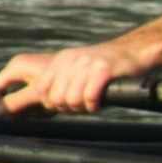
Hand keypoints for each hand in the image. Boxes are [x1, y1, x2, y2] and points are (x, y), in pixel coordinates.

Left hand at [0, 41, 137, 117]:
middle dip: (67, 108)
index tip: (62, 107)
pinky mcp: (103, 69)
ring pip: (71, 100)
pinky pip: (89, 97)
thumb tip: (28, 106)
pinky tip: (99, 102)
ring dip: (81, 108)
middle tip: (80, 106)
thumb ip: (55, 86)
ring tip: (91, 103)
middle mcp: (70, 60)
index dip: (48, 104)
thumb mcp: (75, 73)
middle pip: (55, 98)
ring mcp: (86, 63)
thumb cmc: (103, 72)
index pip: (41, 89)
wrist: (133, 54)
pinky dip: (93, 105)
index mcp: (60, 61)